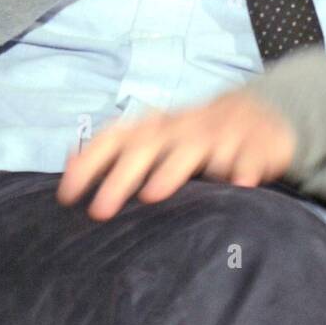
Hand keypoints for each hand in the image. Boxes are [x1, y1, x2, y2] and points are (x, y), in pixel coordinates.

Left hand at [55, 88, 297, 218]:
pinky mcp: (255, 143)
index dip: (90, 162)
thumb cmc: (195, 135)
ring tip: (153, 194)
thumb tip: (68, 159)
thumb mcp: (157, 137)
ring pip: (193, 146)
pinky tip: (237, 184)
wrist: (259, 113)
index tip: (66, 194)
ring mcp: (220, 133)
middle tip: (99, 211)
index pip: (117, 136)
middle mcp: (183, 128)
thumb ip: (118, 149)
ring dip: (172, 168)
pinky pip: (247, 154)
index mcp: (158, 128)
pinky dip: (242, 166)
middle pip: (148, 146)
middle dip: (121, 176)